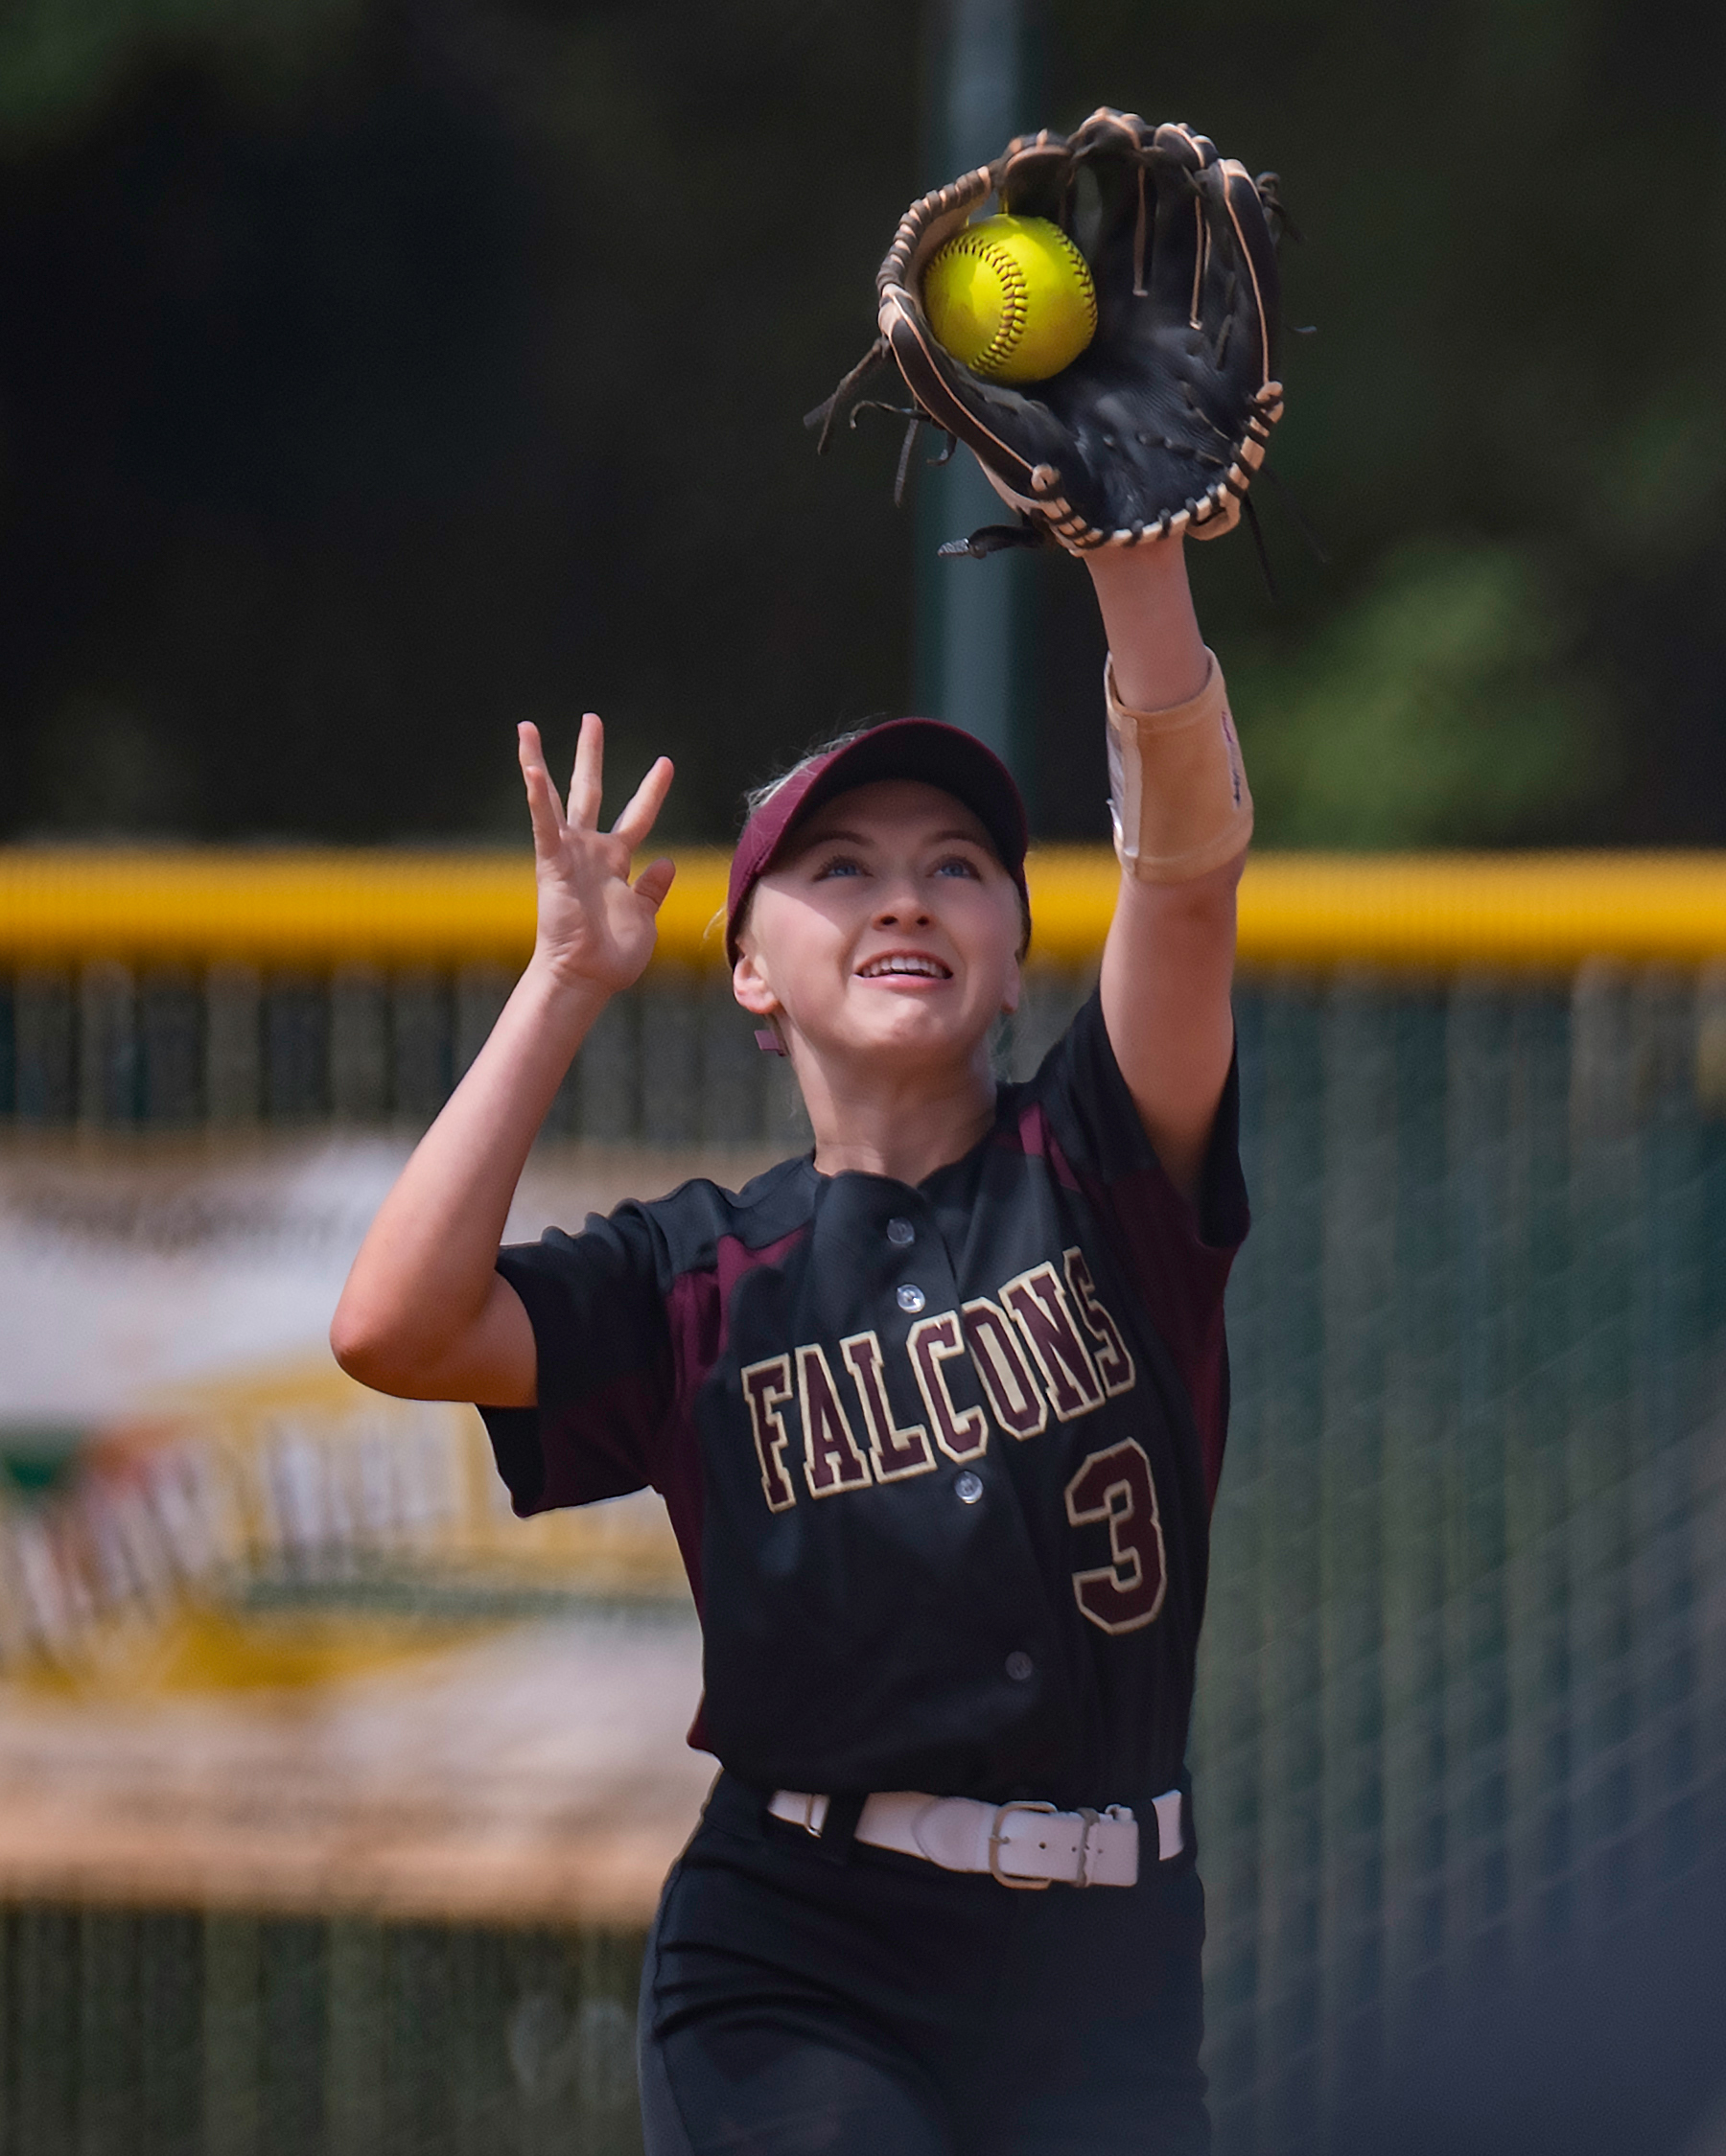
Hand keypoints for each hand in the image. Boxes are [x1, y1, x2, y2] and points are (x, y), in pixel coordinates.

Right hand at [518, 714, 674, 995]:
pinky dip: (536, 797)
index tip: (665, 762)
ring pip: (555, 798)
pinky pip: (542, 824)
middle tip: (591, 719)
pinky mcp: (551, 863)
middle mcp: (590, 851)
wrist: (586, 977)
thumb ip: (653, 888)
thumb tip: (666, 861)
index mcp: (615, 862)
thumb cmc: (613, 956)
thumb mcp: (645, 917)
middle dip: (589, 755)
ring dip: (539, 762)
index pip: (637, 816)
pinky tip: (529, 767)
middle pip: (590, 791)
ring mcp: (568, 854)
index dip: (651, 790)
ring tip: (528, 727)